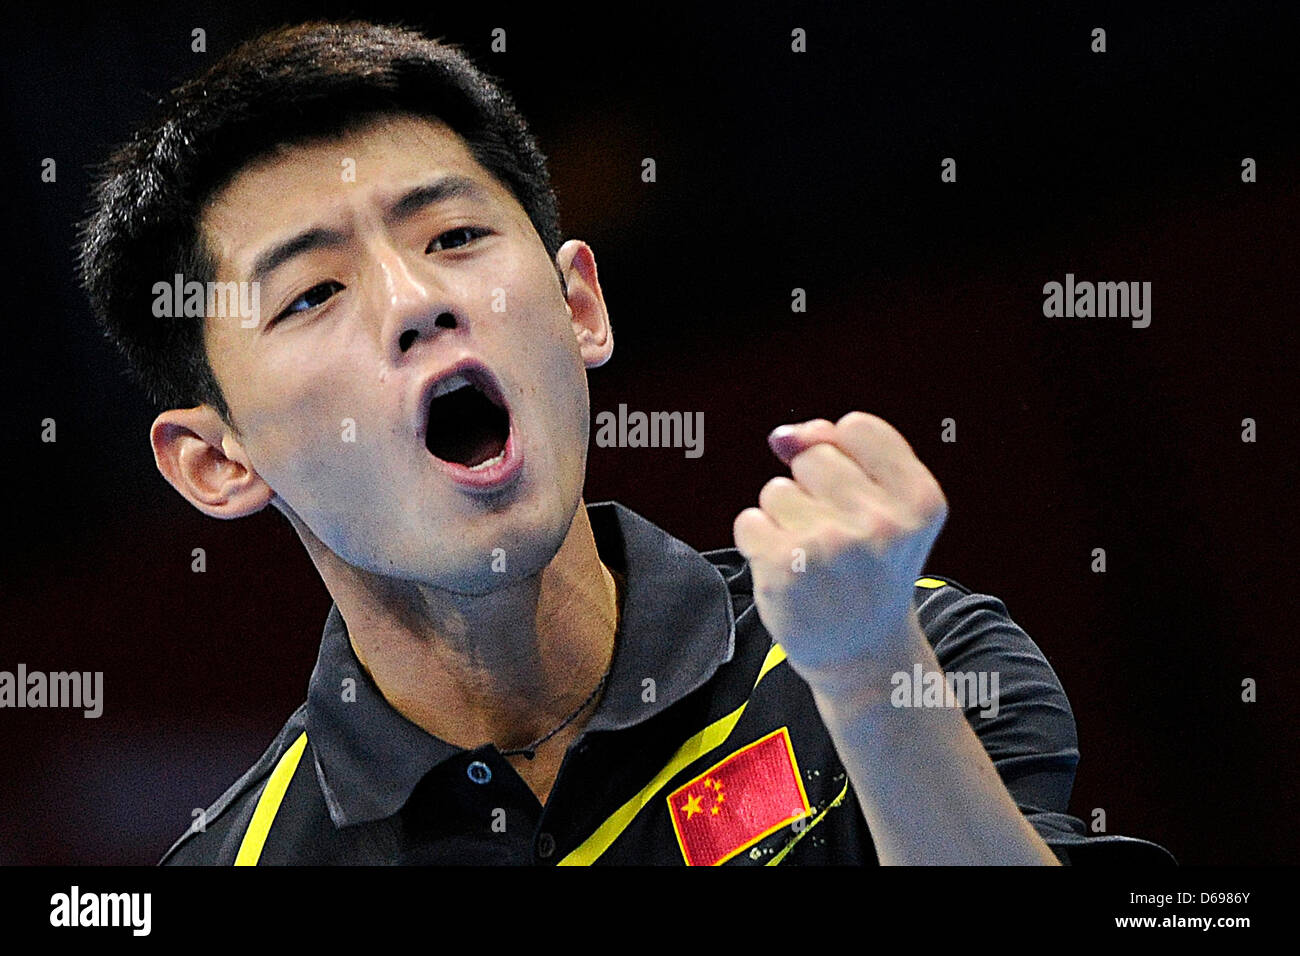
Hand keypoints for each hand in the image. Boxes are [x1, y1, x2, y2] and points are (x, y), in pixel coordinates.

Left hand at [732, 412, 948, 682]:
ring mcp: (831, 546)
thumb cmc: (869, 568)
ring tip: (814, 557)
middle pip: (813, 456)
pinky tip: (789, 571)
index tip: (854, 494)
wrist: (861, 652)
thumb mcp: (886, 507)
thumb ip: (843, 451)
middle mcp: (881, 523)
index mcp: (920, 500)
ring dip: (785, 518)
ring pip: (777, 489)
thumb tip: (783, 437)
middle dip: (812, 487)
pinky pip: (749, 520)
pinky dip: (759, 542)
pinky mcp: (785, 568)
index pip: (857, 427)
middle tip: (835, 535)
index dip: (843, 453)